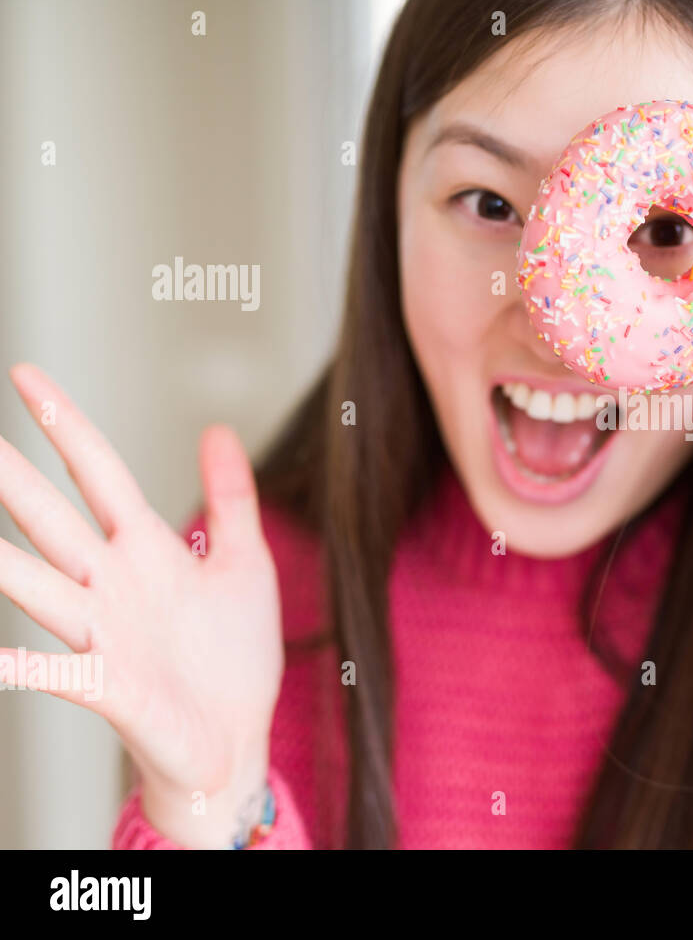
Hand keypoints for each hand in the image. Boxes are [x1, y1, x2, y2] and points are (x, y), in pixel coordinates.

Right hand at [0, 364, 282, 845]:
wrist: (238, 737)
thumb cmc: (233, 656)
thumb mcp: (247, 563)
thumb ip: (230, 498)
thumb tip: (217, 429)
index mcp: (145, 551)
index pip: (96, 473)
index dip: (64, 425)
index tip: (26, 376)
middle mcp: (111, 585)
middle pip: (49, 519)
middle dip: (9, 478)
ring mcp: (103, 634)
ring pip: (36, 586)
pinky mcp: (108, 686)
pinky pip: (54, 673)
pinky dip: (17, 666)